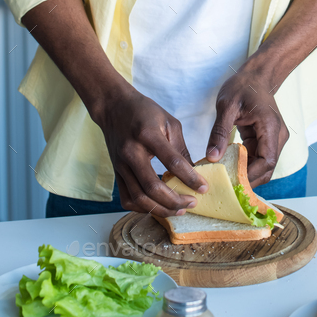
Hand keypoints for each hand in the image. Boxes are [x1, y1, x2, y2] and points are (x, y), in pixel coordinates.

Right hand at [94, 84, 207, 216]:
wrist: (114, 107)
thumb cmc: (144, 112)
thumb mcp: (169, 122)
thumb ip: (180, 148)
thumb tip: (194, 173)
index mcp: (148, 135)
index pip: (172, 162)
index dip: (190, 178)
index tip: (203, 188)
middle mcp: (131, 152)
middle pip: (152, 187)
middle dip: (175, 200)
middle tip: (192, 202)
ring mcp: (121, 165)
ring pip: (139, 198)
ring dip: (161, 209)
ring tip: (179, 209)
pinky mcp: (116, 173)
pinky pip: (127, 199)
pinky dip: (143, 208)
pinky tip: (158, 207)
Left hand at [205, 65, 288, 186]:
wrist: (256, 75)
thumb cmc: (243, 86)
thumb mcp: (226, 106)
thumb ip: (220, 133)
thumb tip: (212, 157)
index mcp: (270, 127)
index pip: (266, 161)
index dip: (250, 175)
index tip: (230, 181)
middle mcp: (277, 136)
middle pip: (267, 168)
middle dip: (248, 179)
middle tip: (225, 185)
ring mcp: (274, 138)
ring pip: (263, 166)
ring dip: (246, 173)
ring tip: (224, 178)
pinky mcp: (267, 139)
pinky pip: (258, 158)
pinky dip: (245, 164)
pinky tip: (228, 166)